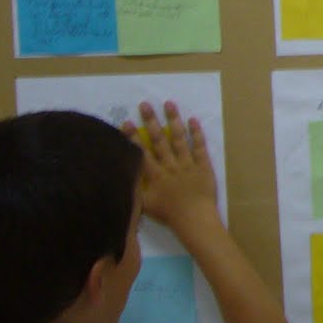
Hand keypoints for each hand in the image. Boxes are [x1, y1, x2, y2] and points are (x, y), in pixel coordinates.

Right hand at [124, 100, 219, 234]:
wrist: (194, 219)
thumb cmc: (169, 214)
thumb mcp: (144, 206)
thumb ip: (132, 191)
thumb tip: (118, 181)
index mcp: (155, 175)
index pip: (142, 152)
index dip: (133, 137)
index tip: (127, 122)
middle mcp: (170, 165)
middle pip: (159, 140)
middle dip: (151, 121)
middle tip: (145, 104)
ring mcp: (188, 163)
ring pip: (179, 138)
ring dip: (174, 120)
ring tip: (169, 103)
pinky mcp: (203, 165)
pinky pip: (200, 147)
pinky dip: (197, 133)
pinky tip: (193, 120)